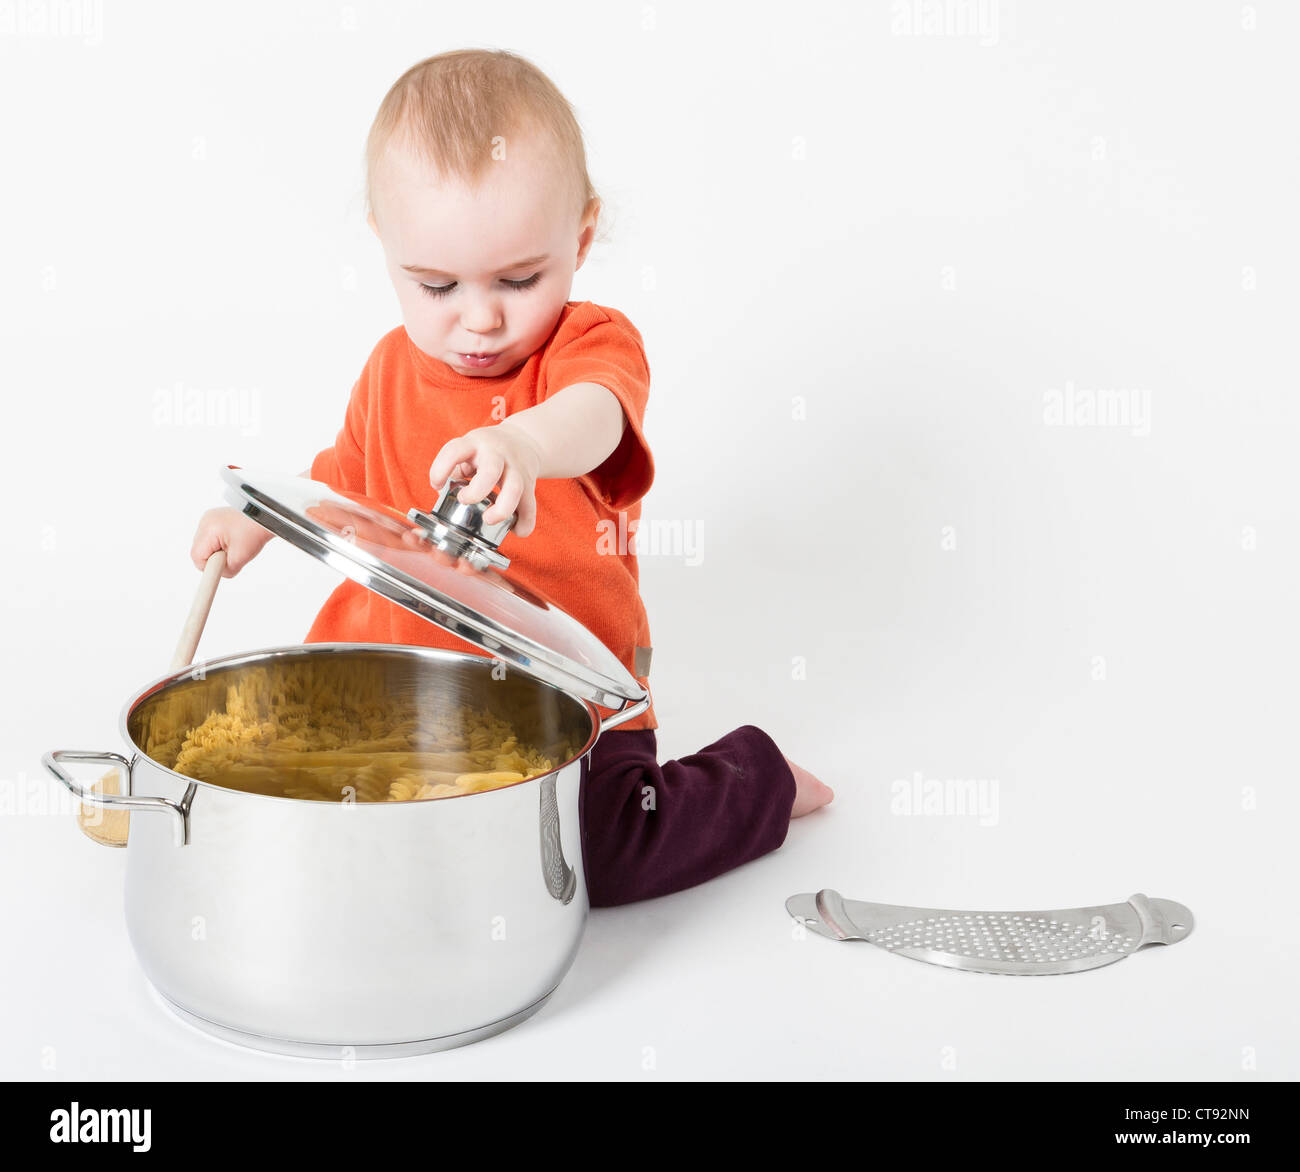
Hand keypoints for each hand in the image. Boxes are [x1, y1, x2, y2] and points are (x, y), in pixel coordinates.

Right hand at [190, 507, 272, 577]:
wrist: (269, 515)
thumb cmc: (256, 531)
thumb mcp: (240, 558)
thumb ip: (226, 571)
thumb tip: (218, 574)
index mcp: (208, 529)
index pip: (196, 557)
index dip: (208, 567)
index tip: (219, 569)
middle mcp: (205, 521)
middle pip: (199, 550)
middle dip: (214, 557)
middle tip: (233, 555)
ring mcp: (209, 518)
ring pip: (206, 544)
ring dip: (218, 550)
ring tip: (236, 545)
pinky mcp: (215, 518)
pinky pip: (211, 537)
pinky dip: (221, 542)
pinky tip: (234, 540)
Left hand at [428, 422, 542, 537]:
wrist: (523, 439)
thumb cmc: (486, 450)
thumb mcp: (466, 449)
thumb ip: (453, 471)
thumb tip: (444, 496)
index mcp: (475, 444)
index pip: (455, 451)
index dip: (442, 469)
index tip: (437, 484)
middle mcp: (497, 454)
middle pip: (491, 471)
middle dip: (476, 492)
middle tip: (464, 500)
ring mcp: (516, 468)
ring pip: (514, 489)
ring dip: (501, 510)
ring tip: (488, 520)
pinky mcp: (529, 484)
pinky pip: (530, 507)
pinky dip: (524, 523)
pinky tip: (514, 529)